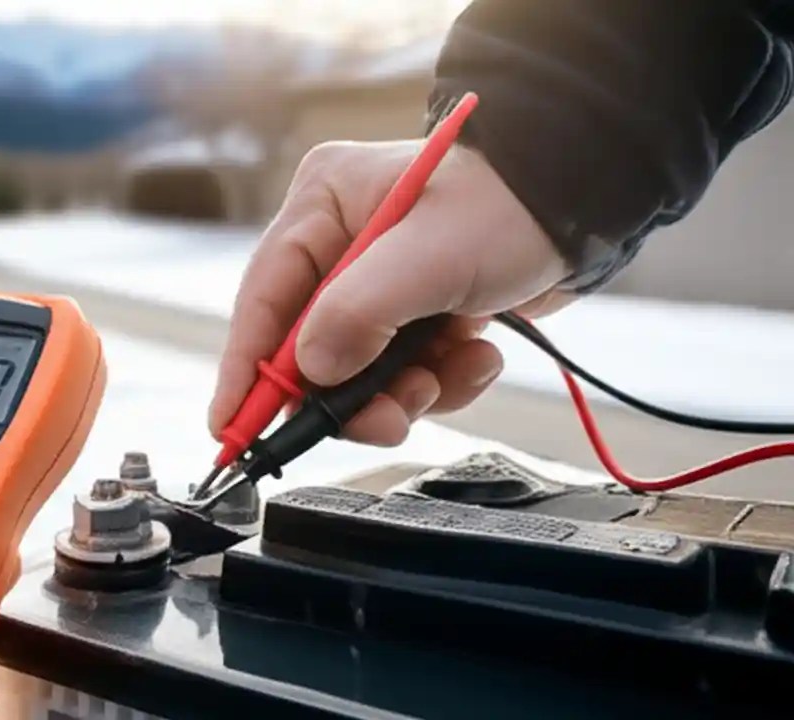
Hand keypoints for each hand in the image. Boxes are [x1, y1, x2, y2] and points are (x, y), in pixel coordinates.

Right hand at [210, 140, 571, 446]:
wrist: (588, 210)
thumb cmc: (512, 204)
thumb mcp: (429, 256)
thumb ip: (359, 314)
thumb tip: (311, 371)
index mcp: (322, 206)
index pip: (263, 298)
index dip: (246, 370)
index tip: (231, 427)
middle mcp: (339, 243)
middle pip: (310, 347)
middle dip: (346, 392)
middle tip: (380, 420)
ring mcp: (377, 282)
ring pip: (357, 370)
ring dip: (400, 391)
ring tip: (444, 377)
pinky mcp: (413, 312)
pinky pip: (402, 371)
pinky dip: (437, 381)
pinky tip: (474, 358)